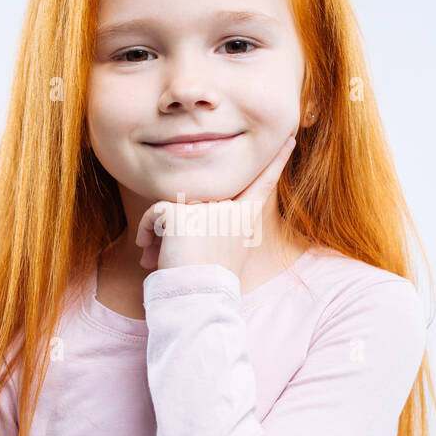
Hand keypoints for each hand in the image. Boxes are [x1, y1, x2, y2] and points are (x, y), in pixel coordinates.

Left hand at [135, 135, 296, 274]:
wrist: (197, 298)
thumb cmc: (209, 282)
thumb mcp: (225, 254)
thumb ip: (216, 231)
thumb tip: (181, 224)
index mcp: (245, 219)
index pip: (264, 184)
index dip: (277, 161)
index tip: (289, 138)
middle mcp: (229, 209)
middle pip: (198, 202)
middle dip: (175, 226)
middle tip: (160, 253)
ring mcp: (206, 209)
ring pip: (175, 208)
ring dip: (160, 232)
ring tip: (154, 256)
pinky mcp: (180, 212)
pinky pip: (156, 212)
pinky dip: (146, 230)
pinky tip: (147, 250)